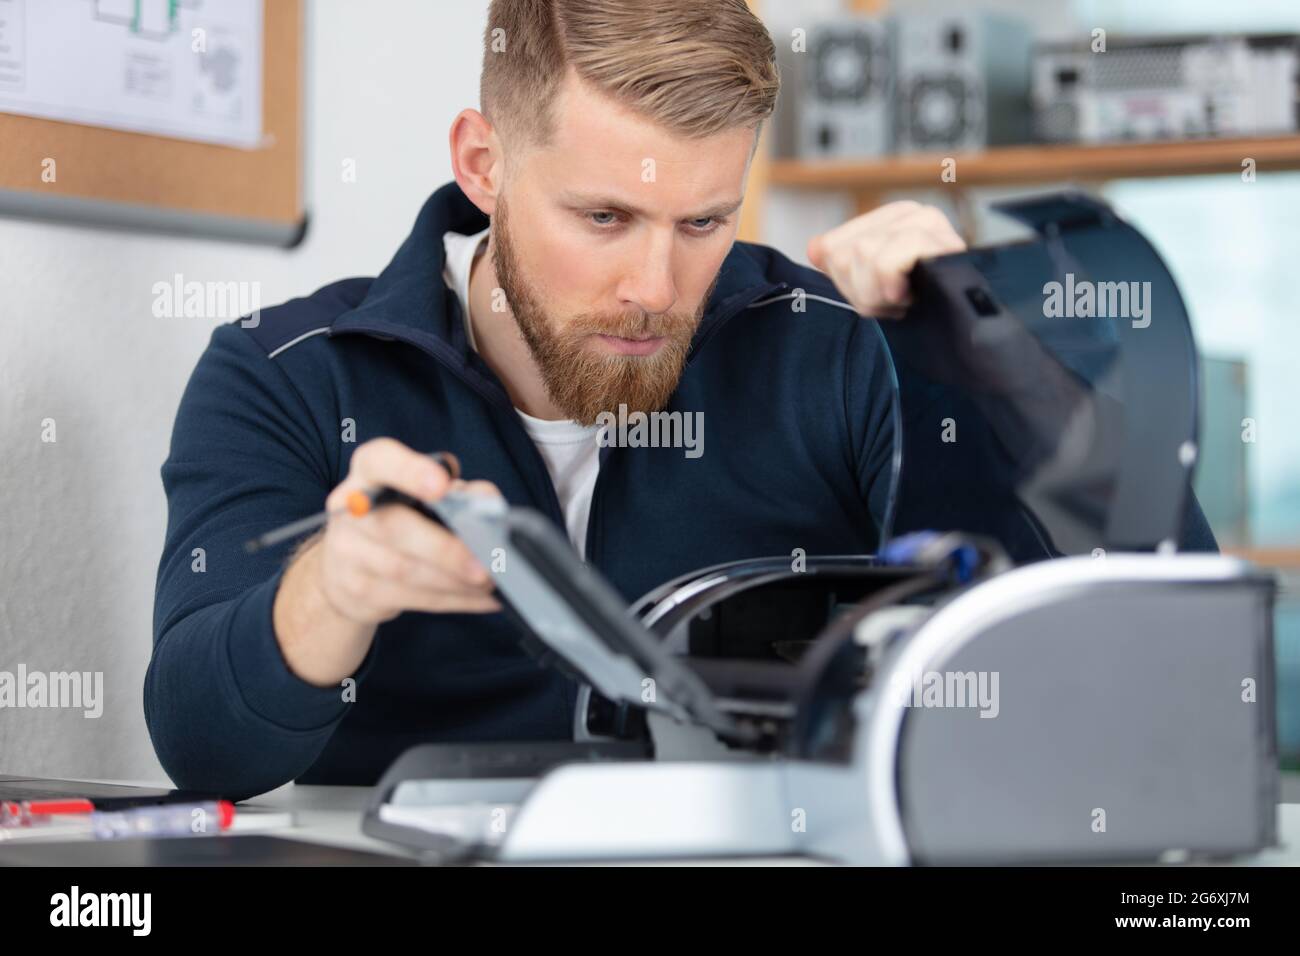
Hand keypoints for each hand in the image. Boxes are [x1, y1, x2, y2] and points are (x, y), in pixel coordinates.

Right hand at [272, 438, 500, 686]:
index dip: (410, 472)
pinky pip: (411, 598)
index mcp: (370, 470)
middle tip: (484, 566)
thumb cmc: (404, 515)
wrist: (348, 564)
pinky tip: (482, 599)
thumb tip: (487, 505)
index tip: (441, 486)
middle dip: (444, 550)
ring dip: (454, 581)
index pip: (380, 461)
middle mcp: (351, 508)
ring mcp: (347, 552)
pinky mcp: (356, 590)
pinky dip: (454, 599)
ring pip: (404, 570)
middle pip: (394, 527)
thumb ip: (460, 491)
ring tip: (490, 583)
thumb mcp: (428, 492)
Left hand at [807, 200, 966, 317]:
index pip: (830, 248)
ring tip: (904, 299)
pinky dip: (892, 284)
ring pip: (864, 254)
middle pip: (844, 254)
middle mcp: (907, 212)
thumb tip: (815, 248)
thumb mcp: (871, 290)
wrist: (968, 330)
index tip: (878, 295)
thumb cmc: (923, 309)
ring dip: (879, 293)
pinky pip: (889, 259)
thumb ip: (841, 266)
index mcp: (887, 220)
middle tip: (894, 300)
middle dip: (864, 291)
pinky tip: (910, 296)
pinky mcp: (938, 237)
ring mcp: (925, 221)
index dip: (848, 284)